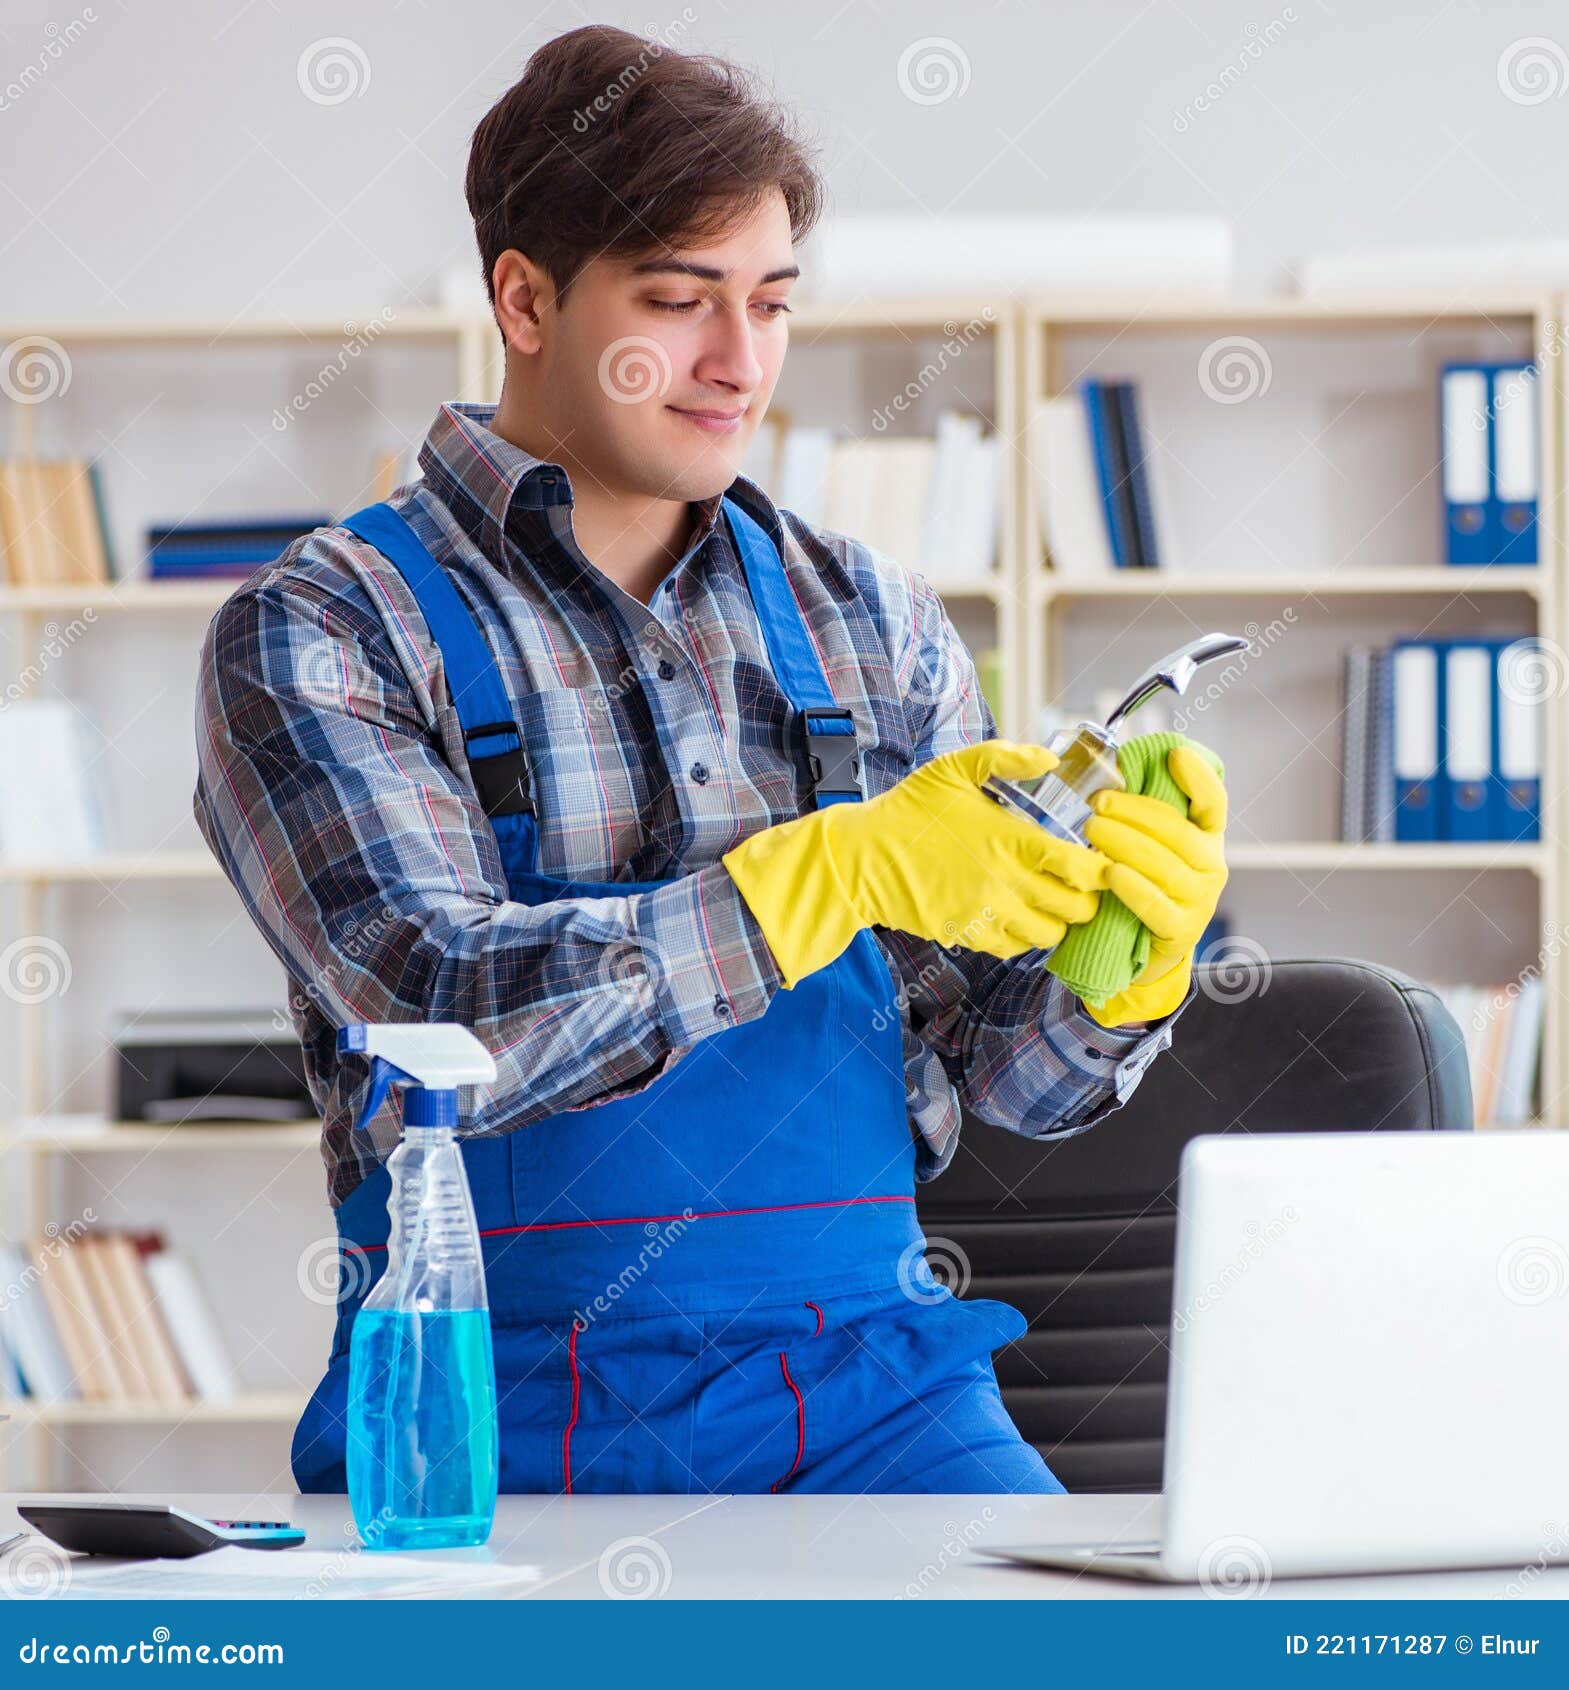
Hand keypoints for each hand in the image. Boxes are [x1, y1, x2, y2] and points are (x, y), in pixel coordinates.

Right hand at [722, 739, 1105, 987]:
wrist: (861, 858)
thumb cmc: (908, 811)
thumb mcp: (954, 768)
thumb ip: (1006, 758)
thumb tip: (1050, 758)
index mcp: (1013, 841)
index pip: (1084, 869)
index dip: (1101, 868)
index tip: (1095, 859)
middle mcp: (1007, 884)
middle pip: (1077, 908)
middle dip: (1085, 897)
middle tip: (1077, 883)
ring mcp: (988, 914)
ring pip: (1050, 934)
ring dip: (1056, 920)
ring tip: (1049, 901)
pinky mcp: (967, 935)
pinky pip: (1014, 949)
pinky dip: (1023, 937)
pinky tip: (1016, 915)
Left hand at [1078, 743, 1227, 1027]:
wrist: (1147, 949)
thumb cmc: (1145, 884)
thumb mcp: (1152, 847)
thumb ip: (1143, 817)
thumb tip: (1112, 772)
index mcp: (1207, 838)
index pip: (1213, 803)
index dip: (1198, 778)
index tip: (1175, 754)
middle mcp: (1212, 866)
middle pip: (1177, 831)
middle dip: (1134, 812)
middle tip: (1097, 802)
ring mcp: (1200, 900)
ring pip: (1163, 865)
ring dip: (1125, 843)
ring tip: (1092, 829)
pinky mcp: (1181, 930)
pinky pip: (1155, 904)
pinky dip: (1132, 886)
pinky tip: (1110, 873)